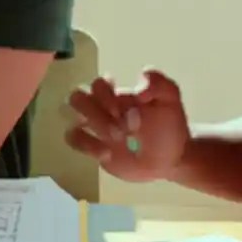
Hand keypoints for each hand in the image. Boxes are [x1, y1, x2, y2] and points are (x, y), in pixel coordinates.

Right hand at [66, 68, 189, 181]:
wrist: (172, 157)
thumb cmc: (169, 125)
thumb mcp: (171, 99)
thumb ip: (158, 83)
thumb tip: (138, 90)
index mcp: (117, 94)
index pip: (97, 84)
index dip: (107, 96)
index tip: (132, 112)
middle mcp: (101, 108)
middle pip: (76, 97)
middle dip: (95, 112)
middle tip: (121, 129)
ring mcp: (94, 128)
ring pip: (69, 117)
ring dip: (91, 127)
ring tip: (117, 140)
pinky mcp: (93, 148)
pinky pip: (74, 139)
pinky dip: (87, 145)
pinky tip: (109, 154)